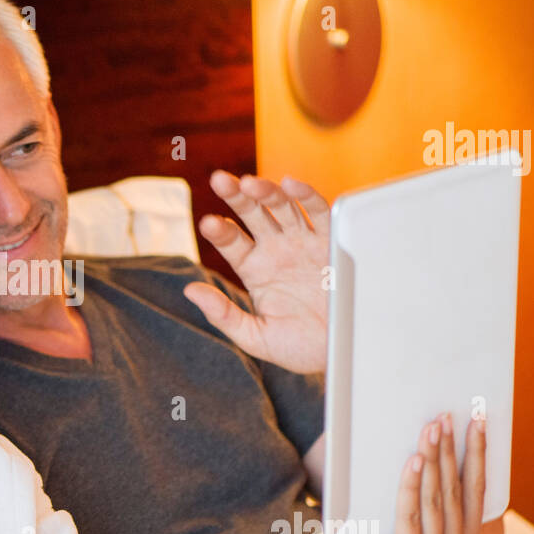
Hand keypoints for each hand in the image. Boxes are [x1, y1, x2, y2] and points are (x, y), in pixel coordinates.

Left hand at [184, 172, 329, 373]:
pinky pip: (318, 212)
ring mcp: (302, 242)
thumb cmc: (299, 348)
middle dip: (236, 196)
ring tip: (250, 183)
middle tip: (220, 180)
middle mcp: (276, 250)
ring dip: (266, 192)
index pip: (231, 242)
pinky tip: (290, 184)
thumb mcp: (256, 336)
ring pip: (281, 206)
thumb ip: (223, 315)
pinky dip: (305, 196)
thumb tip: (189, 290)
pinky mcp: (330, 241)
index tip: (208, 223)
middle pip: (252, 214)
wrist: (344, 353)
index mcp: (254, 269)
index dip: (219, 230)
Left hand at [316, 412, 488, 533]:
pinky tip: (414, 460)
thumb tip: (435, 441)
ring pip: (435, 501)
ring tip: (431, 429)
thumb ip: (429, 491)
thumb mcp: (409, 514)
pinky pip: (410, 516)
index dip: (478, 454)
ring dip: (434, 460)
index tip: (478, 420)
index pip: (477, 491)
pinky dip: (411, 485)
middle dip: (451, 449)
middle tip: (445, 417)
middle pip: (455, 492)